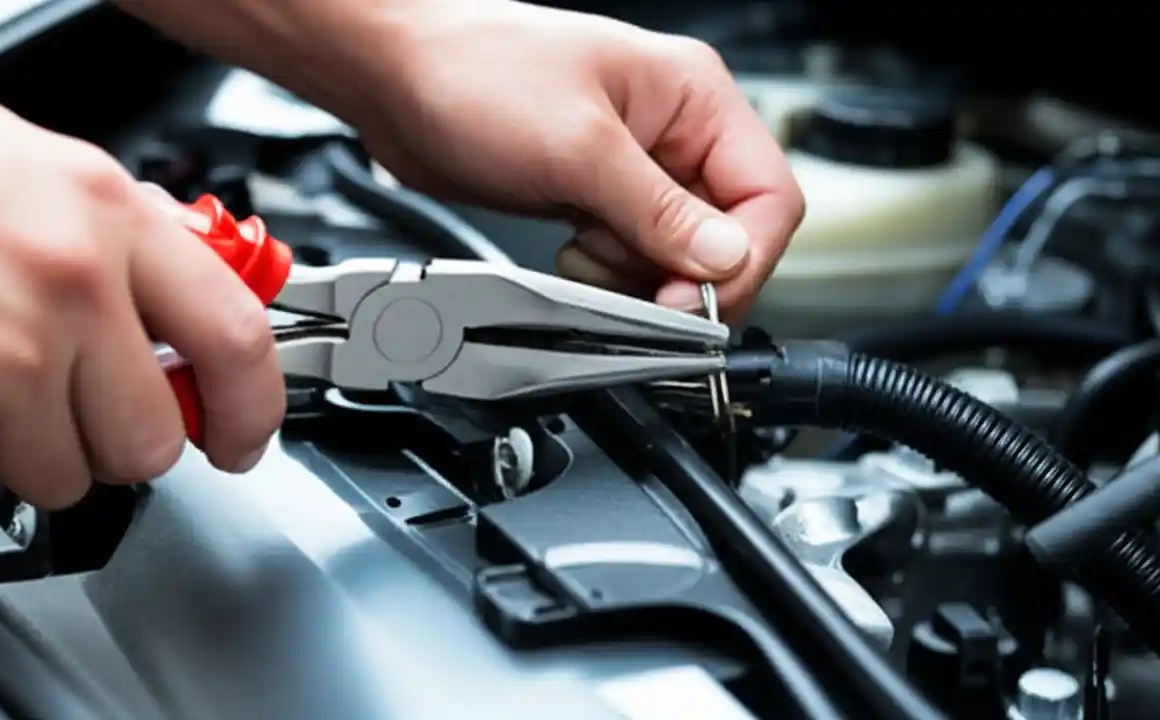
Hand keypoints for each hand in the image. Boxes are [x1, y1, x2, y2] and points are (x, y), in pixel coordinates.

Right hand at [0, 86, 284, 507]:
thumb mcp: (37, 166)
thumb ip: (126, 229)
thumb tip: (193, 279)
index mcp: (109, 215)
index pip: (236, 336)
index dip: (253, 407)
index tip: (244, 436)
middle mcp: (72, 285)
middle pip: (151, 438)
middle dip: (119, 441)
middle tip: (79, 404)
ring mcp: (7, 355)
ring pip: (67, 472)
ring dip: (30, 444)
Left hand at [118, 0, 803, 322]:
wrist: (393, 79)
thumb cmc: (472, 73)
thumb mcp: (578, 149)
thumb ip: (659, 213)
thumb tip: (726, 261)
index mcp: (694, 96)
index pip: (767, 196)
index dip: (740, 259)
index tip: (693, 299)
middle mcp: (673, 130)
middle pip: (726, 233)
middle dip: (683, 274)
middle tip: (639, 295)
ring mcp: (634, 167)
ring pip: (678, 254)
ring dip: (640, 276)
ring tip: (587, 258)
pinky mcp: (595, 196)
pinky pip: (631, 256)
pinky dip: (610, 274)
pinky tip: (573, 257)